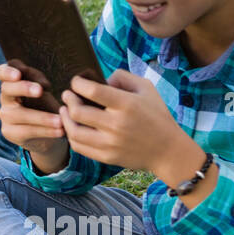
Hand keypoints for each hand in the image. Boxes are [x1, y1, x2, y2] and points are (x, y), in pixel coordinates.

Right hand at [0, 64, 68, 167]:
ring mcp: (5, 114)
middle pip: (6, 89)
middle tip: (40, 91)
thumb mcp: (45, 90)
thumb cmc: (45, 104)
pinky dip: (45, 131)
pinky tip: (60, 131)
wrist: (47, 131)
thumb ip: (41, 82)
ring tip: (60, 121)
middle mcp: (5, 97)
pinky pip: (25, 131)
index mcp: (13, 82)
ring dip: (41, 117)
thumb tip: (43, 85)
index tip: (18, 74)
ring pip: (18, 114)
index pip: (1, 72)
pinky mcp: (9, 132)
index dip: (6, 71)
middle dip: (23, 88)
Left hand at [58, 70, 193, 176]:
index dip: (78, 83)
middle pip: (78, 111)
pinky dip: (72, 135)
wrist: (169, 151)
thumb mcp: (146, 88)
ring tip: (65, 110)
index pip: (93, 90)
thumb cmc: (156, 115)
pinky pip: (79, 147)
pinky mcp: (107, 157)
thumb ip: (122, 77)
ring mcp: (111, 144)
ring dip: (65, 118)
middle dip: (68, 99)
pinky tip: (73, 127)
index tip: (76, 81)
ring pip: (74, 131)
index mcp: (127, 104)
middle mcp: (117, 124)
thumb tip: (99, 79)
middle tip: (67, 95)